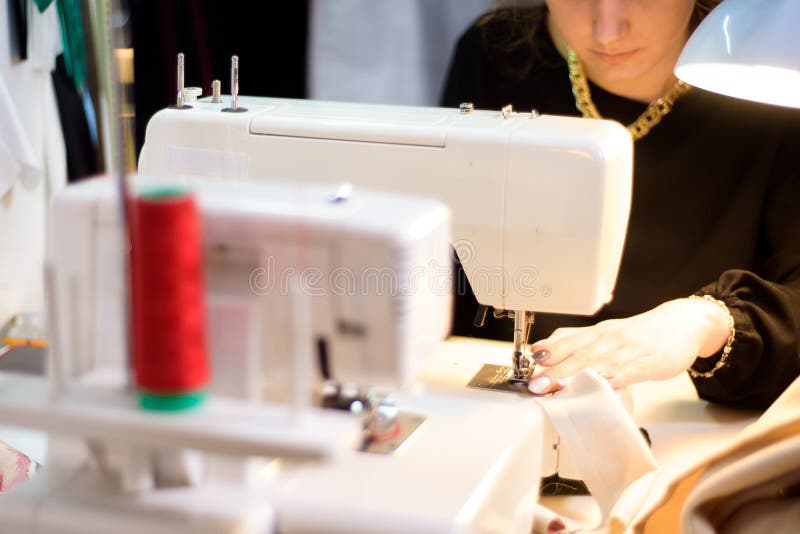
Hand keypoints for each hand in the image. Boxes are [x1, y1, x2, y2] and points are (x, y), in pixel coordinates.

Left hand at [527, 298, 730, 393]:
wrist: (684, 323)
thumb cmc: (644, 333)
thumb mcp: (610, 334)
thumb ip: (584, 343)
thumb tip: (550, 351)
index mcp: (599, 332)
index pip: (567, 340)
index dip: (548, 351)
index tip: (529, 362)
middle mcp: (609, 339)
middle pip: (577, 353)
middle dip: (554, 369)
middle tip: (536, 383)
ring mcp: (626, 352)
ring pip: (597, 364)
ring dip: (575, 377)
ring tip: (557, 389)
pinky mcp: (645, 365)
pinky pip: (624, 375)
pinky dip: (609, 383)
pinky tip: (597, 393)